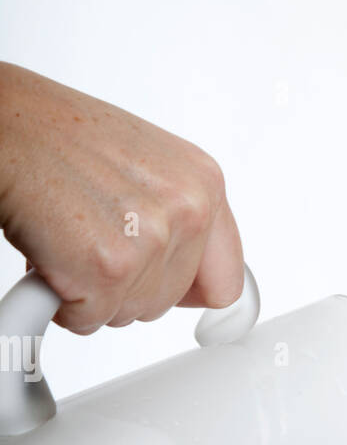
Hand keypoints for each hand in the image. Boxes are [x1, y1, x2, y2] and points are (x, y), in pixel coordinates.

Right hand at [0, 62, 243, 332]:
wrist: (5, 124)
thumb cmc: (58, 140)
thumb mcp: (143, 168)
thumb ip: (178, 220)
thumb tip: (196, 279)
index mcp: (203, 184)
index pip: (226, 281)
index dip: (187, 294)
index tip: (164, 290)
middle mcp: (187, 209)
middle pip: (168, 303)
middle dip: (125, 285)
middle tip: (89, 240)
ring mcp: (150, 240)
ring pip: (130, 313)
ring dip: (92, 290)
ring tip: (70, 238)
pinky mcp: (108, 269)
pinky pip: (90, 320)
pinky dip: (62, 302)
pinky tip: (52, 256)